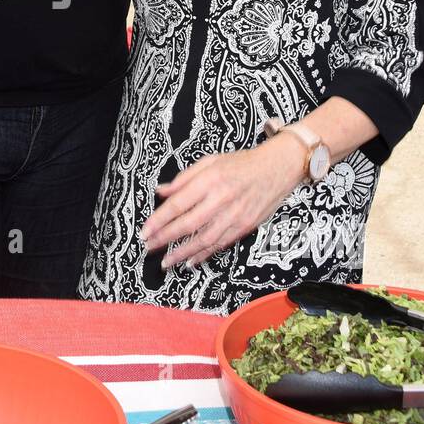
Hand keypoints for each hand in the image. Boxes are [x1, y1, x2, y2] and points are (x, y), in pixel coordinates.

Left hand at [140, 137, 303, 270]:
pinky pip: (221, 244)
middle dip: (165, 239)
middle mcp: (222, 199)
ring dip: (183, 253)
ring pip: (204, 239)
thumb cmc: (242, 163)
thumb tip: (161, 192)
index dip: (159, 220)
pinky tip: (191, 261)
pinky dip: (204, 255)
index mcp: (210, 180)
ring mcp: (235, 215)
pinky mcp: (245, 226)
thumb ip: (184, 178)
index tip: (145, 231)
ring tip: (166, 261)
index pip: (178, 204)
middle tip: (149, 247)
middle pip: (188, 224)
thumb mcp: (210, 161)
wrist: (278, 168)